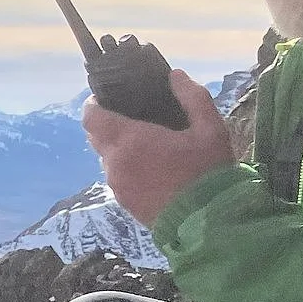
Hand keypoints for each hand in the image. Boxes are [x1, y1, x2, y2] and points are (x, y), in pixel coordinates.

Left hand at [85, 70, 235, 226]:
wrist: (208, 225)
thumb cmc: (208, 173)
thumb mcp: (211, 129)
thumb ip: (192, 97)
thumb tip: (175, 76)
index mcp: (130, 140)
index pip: (91, 116)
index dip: (95, 104)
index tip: (109, 99)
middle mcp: (115, 163)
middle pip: (96, 136)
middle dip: (108, 124)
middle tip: (134, 118)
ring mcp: (117, 186)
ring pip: (106, 158)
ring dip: (118, 148)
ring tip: (146, 144)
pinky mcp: (124, 203)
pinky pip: (116, 177)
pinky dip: (126, 167)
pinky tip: (150, 167)